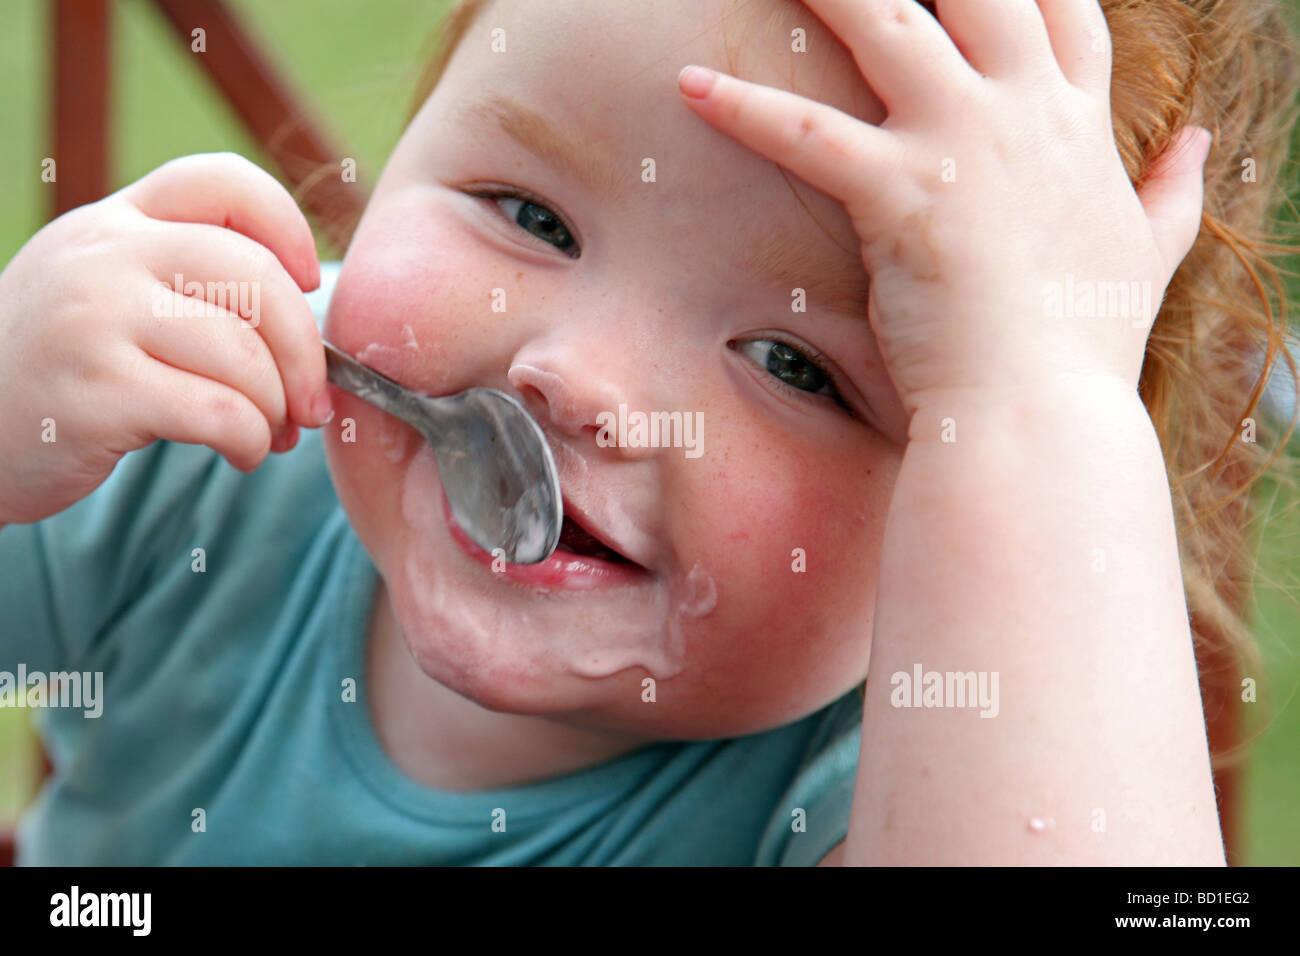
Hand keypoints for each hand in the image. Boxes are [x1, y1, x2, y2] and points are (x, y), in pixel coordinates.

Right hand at [0, 152, 327, 524]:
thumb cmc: (62, 367)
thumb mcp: (107, 289)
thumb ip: (185, 277)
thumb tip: (307, 314)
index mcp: (117, 221)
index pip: (223, 181)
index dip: (287, 226)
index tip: (309, 284)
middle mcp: (104, 256)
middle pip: (258, 278)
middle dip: (305, 352)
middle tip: (312, 402)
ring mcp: (95, 319)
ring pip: (244, 355)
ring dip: (277, 409)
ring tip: (269, 436)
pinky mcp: (96, 392)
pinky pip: (219, 412)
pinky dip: (250, 440)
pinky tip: (240, 452)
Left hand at [678, 0, 1210, 412]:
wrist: (1041, 410)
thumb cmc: (1085, 346)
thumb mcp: (1148, 256)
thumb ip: (1171, 193)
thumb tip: (1201, 143)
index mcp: (1075, 126)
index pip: (1060, 13)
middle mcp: (1023, 115)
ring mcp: (962, 146)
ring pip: (888, 24)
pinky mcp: (899, 193)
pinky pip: (807, 132)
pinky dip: (743, 107)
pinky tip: (691, 85)